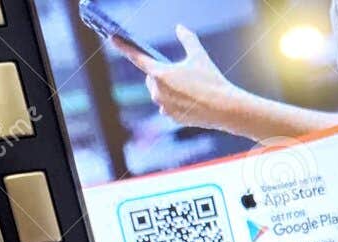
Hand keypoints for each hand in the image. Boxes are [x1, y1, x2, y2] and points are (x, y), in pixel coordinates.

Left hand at [113, 25, 248, 132]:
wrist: (224, 108)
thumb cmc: (211, 80)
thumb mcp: (199, 55)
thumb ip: (187, 38)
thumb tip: (180, 27)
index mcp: (160, 74)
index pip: (137, 58)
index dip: (124, 47)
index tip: (113, 38)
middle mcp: (158, 91)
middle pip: (151, 78)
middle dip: (160, 74)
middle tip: (179, 73)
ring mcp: (164, 107)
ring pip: (158, 93)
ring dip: (167, 89)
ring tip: (188, 89)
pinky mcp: (172, 117)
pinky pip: (167, 107)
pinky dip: (174, 102)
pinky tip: (189, 101)